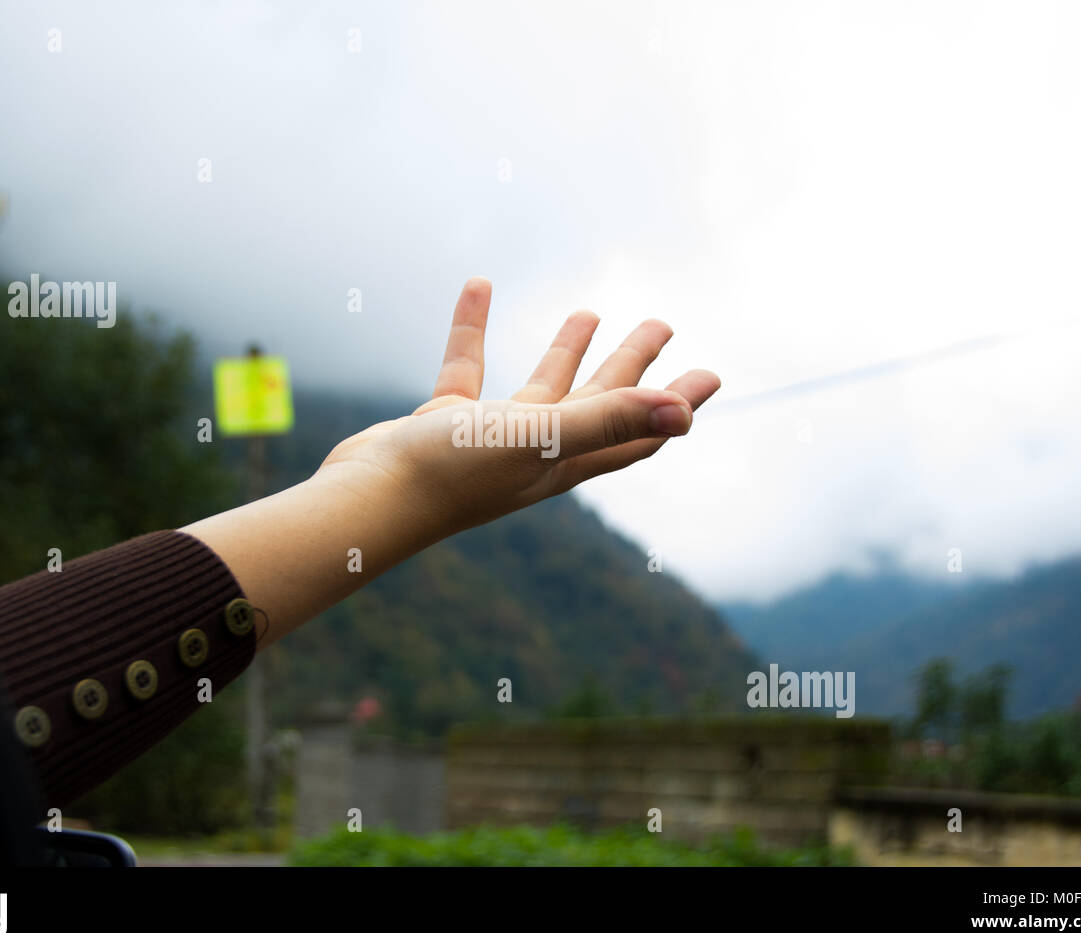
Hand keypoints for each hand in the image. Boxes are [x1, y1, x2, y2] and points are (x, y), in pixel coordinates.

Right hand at [184, 277, 719, 645]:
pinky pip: (467, 367)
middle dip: (633, 365)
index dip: (676, 405)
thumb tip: (683, 413)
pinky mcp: (445, 424)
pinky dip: (474, 328)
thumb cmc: (454, 474)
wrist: (368, 499)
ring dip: (567, 350)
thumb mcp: (539, 438)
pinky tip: (478, 286)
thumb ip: (607, 420)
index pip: (638, 432)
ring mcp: (491, 440)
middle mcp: (537, 452)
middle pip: (601, 403)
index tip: (712, 374)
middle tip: (662, 323)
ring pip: (541, 388)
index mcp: (567, 460)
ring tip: (589, 312)